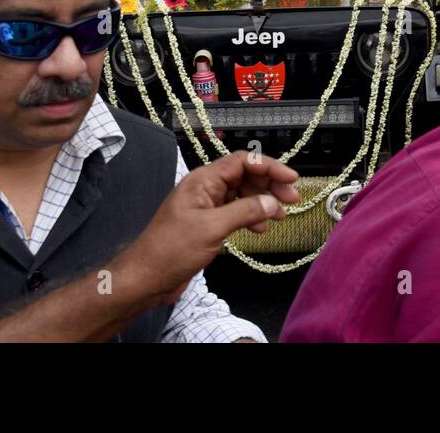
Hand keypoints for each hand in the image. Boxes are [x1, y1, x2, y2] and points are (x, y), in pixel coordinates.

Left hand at [113, 150, 297, 304]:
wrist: (147, 277)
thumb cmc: (171, 250)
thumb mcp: (212, 228)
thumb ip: (244, 211)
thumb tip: (273, 202)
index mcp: (203, 180)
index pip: (242, 162)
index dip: (269, 166)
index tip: (291, 178)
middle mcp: (206, 189)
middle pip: (245, 176)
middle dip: (270, 185)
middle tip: (292, 199)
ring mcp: (207, 206)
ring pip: (242, 195)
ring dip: (263, 202)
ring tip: (281, 215)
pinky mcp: (208, 224)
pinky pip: (235, 212)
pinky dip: (251, 217)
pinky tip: (260, 228)